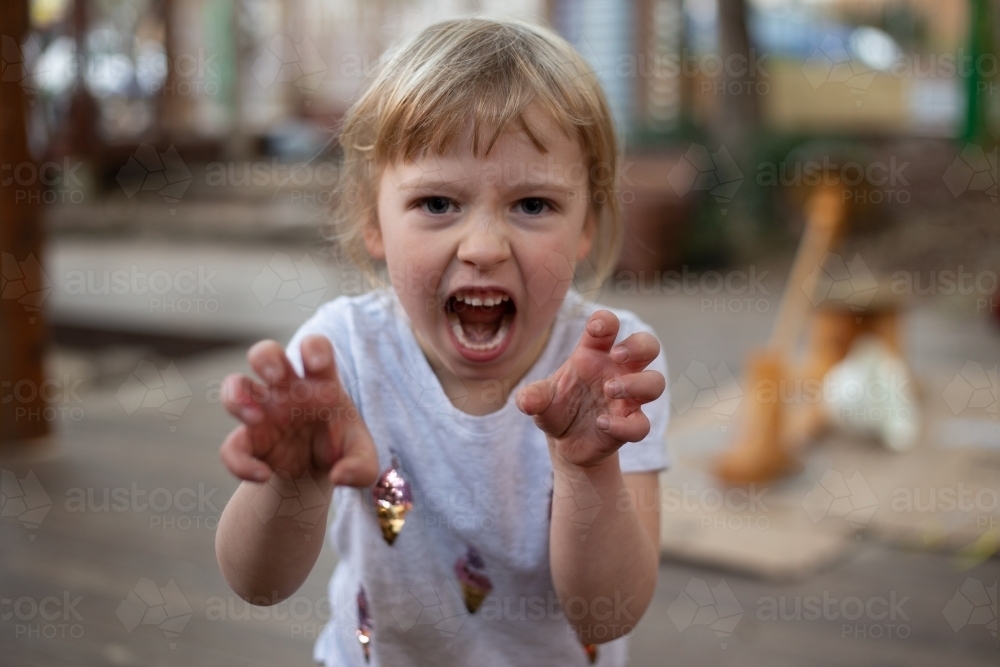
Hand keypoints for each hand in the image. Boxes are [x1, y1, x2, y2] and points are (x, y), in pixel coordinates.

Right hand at [219, 335, 378, 486]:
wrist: (316, 473)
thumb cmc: (342, 450)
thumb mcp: (363, 461)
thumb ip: (361, 467)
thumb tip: (340, 476)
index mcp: (320, 382)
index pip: (314, 347)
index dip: (313, 348)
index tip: (318, 364)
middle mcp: (287, 390)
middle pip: (265, 353)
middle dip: (266, 357)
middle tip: (275, 376)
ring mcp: (264, 411)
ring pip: (234, 387)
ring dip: (237, 396)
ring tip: (254, 418)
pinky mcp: (249, 440)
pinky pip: (232, 446)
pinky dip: (241, 462)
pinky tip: (263, 475)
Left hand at [515, 311, 664, 467]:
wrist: (564, 443)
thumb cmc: (556, 408)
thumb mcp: (540, 400)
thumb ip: (533, 396)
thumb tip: (526, 401)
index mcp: (594, 355)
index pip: (609, 327)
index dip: (607, 321)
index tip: (596, 327)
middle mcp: (617, 372)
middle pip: (648, 346)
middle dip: (638, 345)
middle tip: (617, 356)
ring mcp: (627, 399)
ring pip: (655, 382)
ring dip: (636, 383)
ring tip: (609, 389)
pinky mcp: (629, 425)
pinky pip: (641, 424)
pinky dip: (624, 425)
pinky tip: (602, 423)